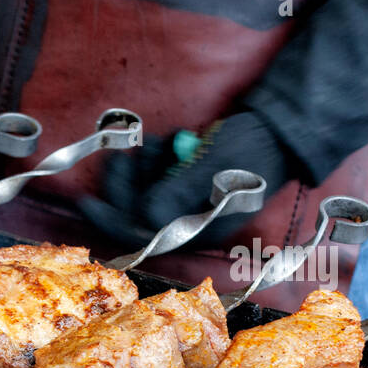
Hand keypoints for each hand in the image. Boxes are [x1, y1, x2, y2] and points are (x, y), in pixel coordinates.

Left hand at [79, 110, 292, 247]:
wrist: (280, 131)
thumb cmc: (252, 149)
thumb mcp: (213, 167)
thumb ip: (178, 191)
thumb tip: (144, 216)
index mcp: (198, 231)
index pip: (144, 236)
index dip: (111, 221)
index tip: (86, 201)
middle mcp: (189, 224)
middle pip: (138, 215)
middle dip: (125, 185)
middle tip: (123, 152)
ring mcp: (188, 207)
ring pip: (145, 196)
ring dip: (142, 169)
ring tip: (152, 141)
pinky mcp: (188, 189)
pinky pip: (158, 183)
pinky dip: (155, 164)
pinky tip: (165, 141)